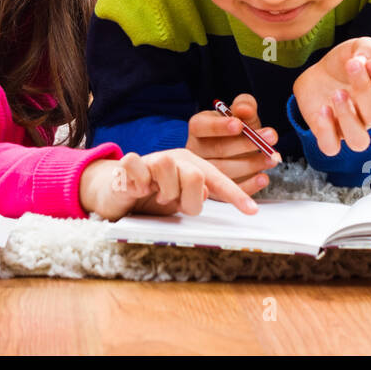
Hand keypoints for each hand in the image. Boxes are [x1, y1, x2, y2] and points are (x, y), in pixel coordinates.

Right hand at [79, 149, 260, 220]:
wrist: (118, 192)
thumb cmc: (154, 197)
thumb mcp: (180, 201)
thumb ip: (196, 197)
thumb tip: (204, 192)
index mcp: (193, 166)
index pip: (218, 180)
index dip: (236, 195)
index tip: (252, 211)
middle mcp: (176, 158)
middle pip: (195, 175)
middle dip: (187, 198)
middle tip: (174, 203)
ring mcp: (153, 158)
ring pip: (167, 167)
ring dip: (162, 191)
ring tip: (156, 196)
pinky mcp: (130, 163)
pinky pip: (138, 167)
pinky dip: (139, 183)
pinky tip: (138, 190)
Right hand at [186, 93, 280, 194]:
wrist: (235, 149)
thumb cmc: (236, 128)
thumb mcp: (240, 113)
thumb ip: (244, 106)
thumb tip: (244, 110)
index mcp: (198, 127)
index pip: (202, 126)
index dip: (219, 126)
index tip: (239, 125)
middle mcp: (196, 150)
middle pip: (217, 149)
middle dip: (246, 144)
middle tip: (271, 137)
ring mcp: (203, 172)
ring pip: (224, 171)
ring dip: (252, 164)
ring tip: (272, 158)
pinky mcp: (214, 190)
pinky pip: (230, 191)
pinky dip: (249, 185)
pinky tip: (263, 177)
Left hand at [292, 37, 370, 156]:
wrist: (316, 73)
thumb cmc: (344, 63)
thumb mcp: (356, 48)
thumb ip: (367, 49)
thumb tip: (365, 61)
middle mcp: (368, 119)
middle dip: (364, 88)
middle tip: (351, 65)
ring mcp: (348, 129)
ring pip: (359, 141)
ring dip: (349, 117)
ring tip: (337, 93)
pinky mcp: (326, 134)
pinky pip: (331, 147)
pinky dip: (327, 131)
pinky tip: (323, 109)